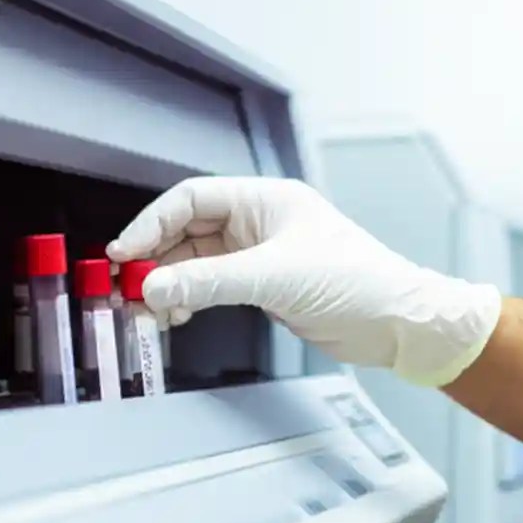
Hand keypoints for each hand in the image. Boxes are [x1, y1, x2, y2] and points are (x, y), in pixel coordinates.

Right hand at [107, 177, 500, 386]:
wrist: (398, 323)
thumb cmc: (355, 283)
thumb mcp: (275, 278)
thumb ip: (210, 281)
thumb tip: (155, 287)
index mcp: (265, 199)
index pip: (191, 200)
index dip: (152, 224)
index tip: (124, 254)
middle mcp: (259, 222)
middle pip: (187, 231)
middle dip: (156, 260)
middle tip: (126, 289)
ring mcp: (260, 255)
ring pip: (196, 263)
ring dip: (170, 284)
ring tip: (147, 312)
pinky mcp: (265, 286)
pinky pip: (212, 286)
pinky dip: (190, 299)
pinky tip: (176, 317)